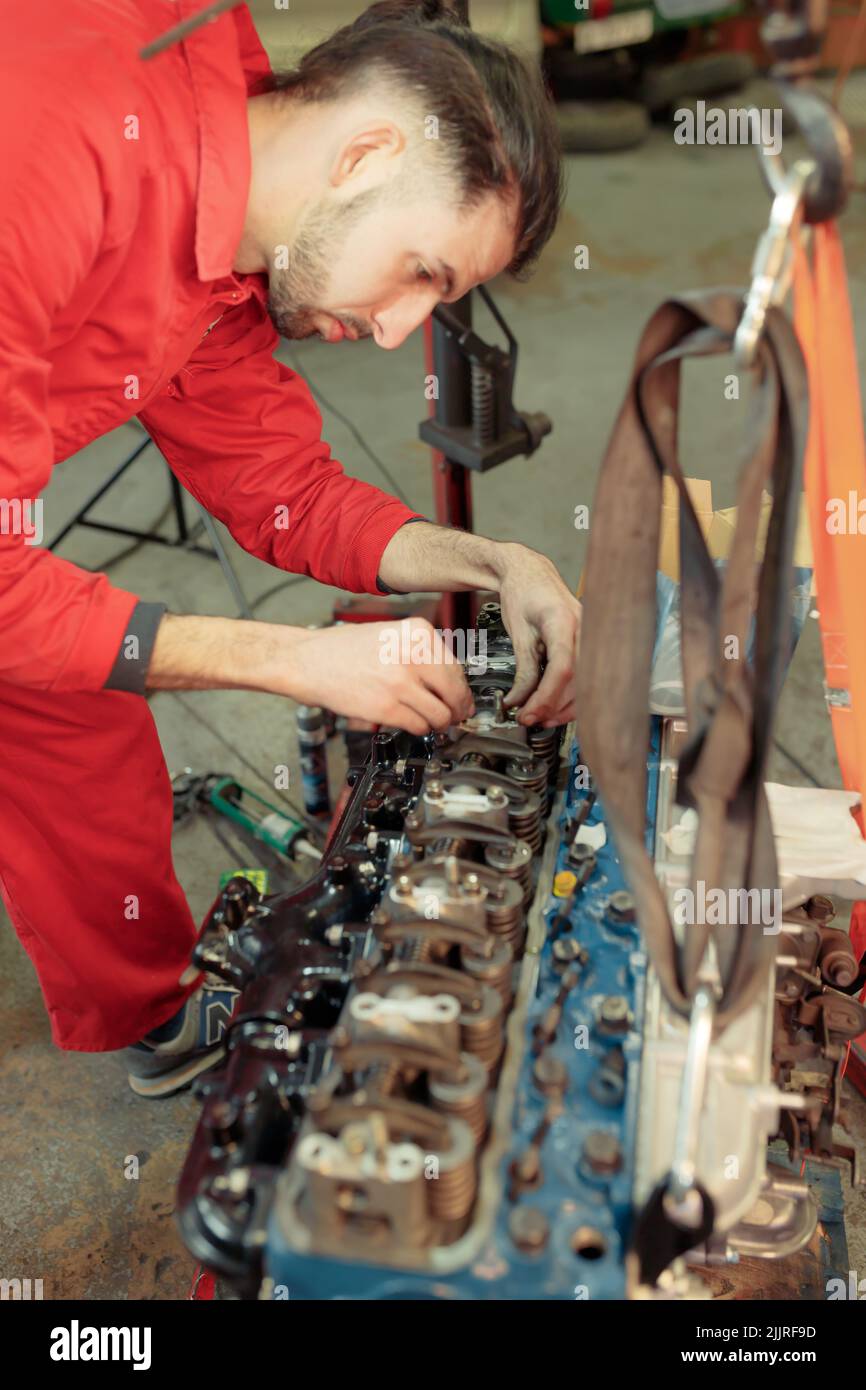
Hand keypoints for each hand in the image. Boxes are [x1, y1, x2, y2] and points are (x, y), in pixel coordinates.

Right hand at [287, 617, 474, 733]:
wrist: (309, 660)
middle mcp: (414, 654)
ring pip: (441, 715)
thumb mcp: (392, 636)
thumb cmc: (345, 649)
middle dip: (458, 710)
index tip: (463, 700)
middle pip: (455, 693)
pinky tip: (413, 724)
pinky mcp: (386, 707)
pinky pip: (419, 726)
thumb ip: (422, 654)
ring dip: (439, 724)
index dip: (462, 690)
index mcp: (419, 632)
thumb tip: (452, 683)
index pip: (457, 668)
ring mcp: (400, 682)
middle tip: (455, 717)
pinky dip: (420, 729)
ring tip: (432, 723)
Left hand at [495, 545, 580, 726]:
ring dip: (564, 706)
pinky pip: (587, 675)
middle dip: (554, 707)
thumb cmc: (523, 593)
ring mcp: (592, 635)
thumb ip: (523, 670)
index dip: (547, 697)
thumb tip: (519, 702)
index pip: (563, 668)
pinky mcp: (591, 643)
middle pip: (579, 680)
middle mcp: (586, 628)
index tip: (529, 713)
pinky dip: (571, 695)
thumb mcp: (518, 633)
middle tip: (530, 720)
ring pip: (587, 682)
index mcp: (564, 621)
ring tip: (539, 717)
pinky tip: (554, 707)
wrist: (531, 572)